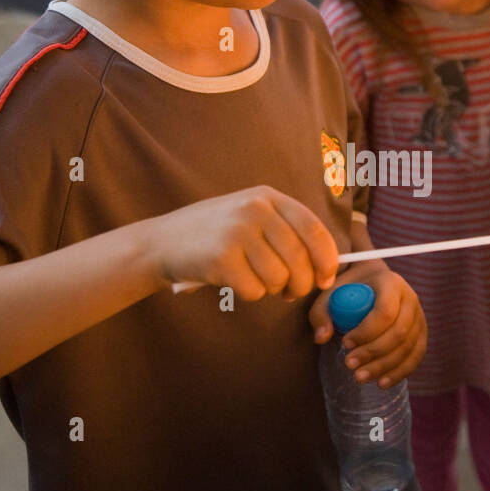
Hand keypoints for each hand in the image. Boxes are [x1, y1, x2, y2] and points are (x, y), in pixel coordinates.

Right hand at [147, 186, 338, 299]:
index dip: (327, 259)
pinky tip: (232, 281)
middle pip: (300, 259)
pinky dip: (248, 294)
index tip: (327, 278)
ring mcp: (237, 232)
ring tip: (252, 279)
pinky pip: (255, 291)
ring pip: (279, 278)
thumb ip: (286, 233)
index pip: (314, 229)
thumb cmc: (214, 235)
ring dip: (271, 289)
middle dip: (301, 284)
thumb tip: (327, 268)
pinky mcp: (221, 258)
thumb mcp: (250, 217)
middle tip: (289, 292)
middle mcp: (254, 209)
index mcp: (267, 197)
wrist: (161, 242)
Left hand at [308, 259, 426, 388]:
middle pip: (399, 332)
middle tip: (349, 365)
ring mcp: (419, 316)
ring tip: (359, 378)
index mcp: (391, 283)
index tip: (345, 344)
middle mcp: (410, 298)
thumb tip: (321, 338)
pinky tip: (381, 383)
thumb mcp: (330, 295)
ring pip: (408, 347)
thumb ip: (321, 314)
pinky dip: (400, 372)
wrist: (371, 282)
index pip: (385, 312)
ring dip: (384, 367)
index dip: (366, 332)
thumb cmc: (348, 289)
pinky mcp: (421, 332)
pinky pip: (416, 356)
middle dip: (373, 353)